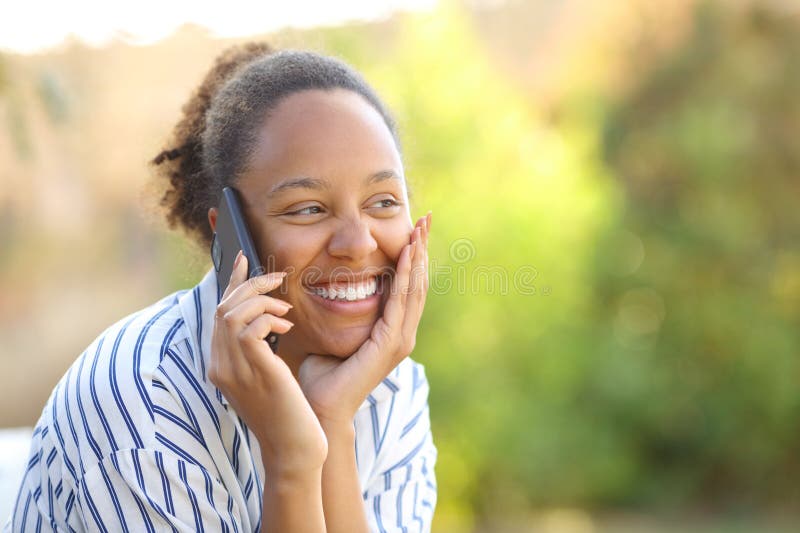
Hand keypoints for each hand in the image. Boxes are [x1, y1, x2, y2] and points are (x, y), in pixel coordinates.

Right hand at [209, 251, 327, 475]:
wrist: (293, 450)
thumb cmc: (287, 413)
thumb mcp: (267, 376)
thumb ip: (259, 351)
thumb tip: (268, 320)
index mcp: (220, 366)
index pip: (218, 315)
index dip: (231, 284)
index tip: (244, 260)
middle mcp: (219, 367)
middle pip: (222, 308)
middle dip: (249, 284)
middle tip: (277, 276)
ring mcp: (233, 370)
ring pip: (233, 313)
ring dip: (262, 299)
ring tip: (286, 307)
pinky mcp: (255, 371)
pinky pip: (250, 328)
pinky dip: (269, 317)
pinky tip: (287, 325)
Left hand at [299, 212, 430, 426]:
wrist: (321, 406)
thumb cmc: (323, 374)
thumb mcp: (338, 334)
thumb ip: (346, 314)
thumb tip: (334, 288)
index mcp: (393, 332)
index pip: (408, 287)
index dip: (413, 258)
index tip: (415, 230)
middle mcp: (402, 335)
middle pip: (417, 283)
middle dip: (422, 249)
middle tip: (426, 220)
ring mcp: (400, 340)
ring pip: (414, 289)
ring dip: (417, 257)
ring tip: (420, 230)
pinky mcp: (391, 344)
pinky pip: (400, 302)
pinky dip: (404, 276)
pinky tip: (407, 255)